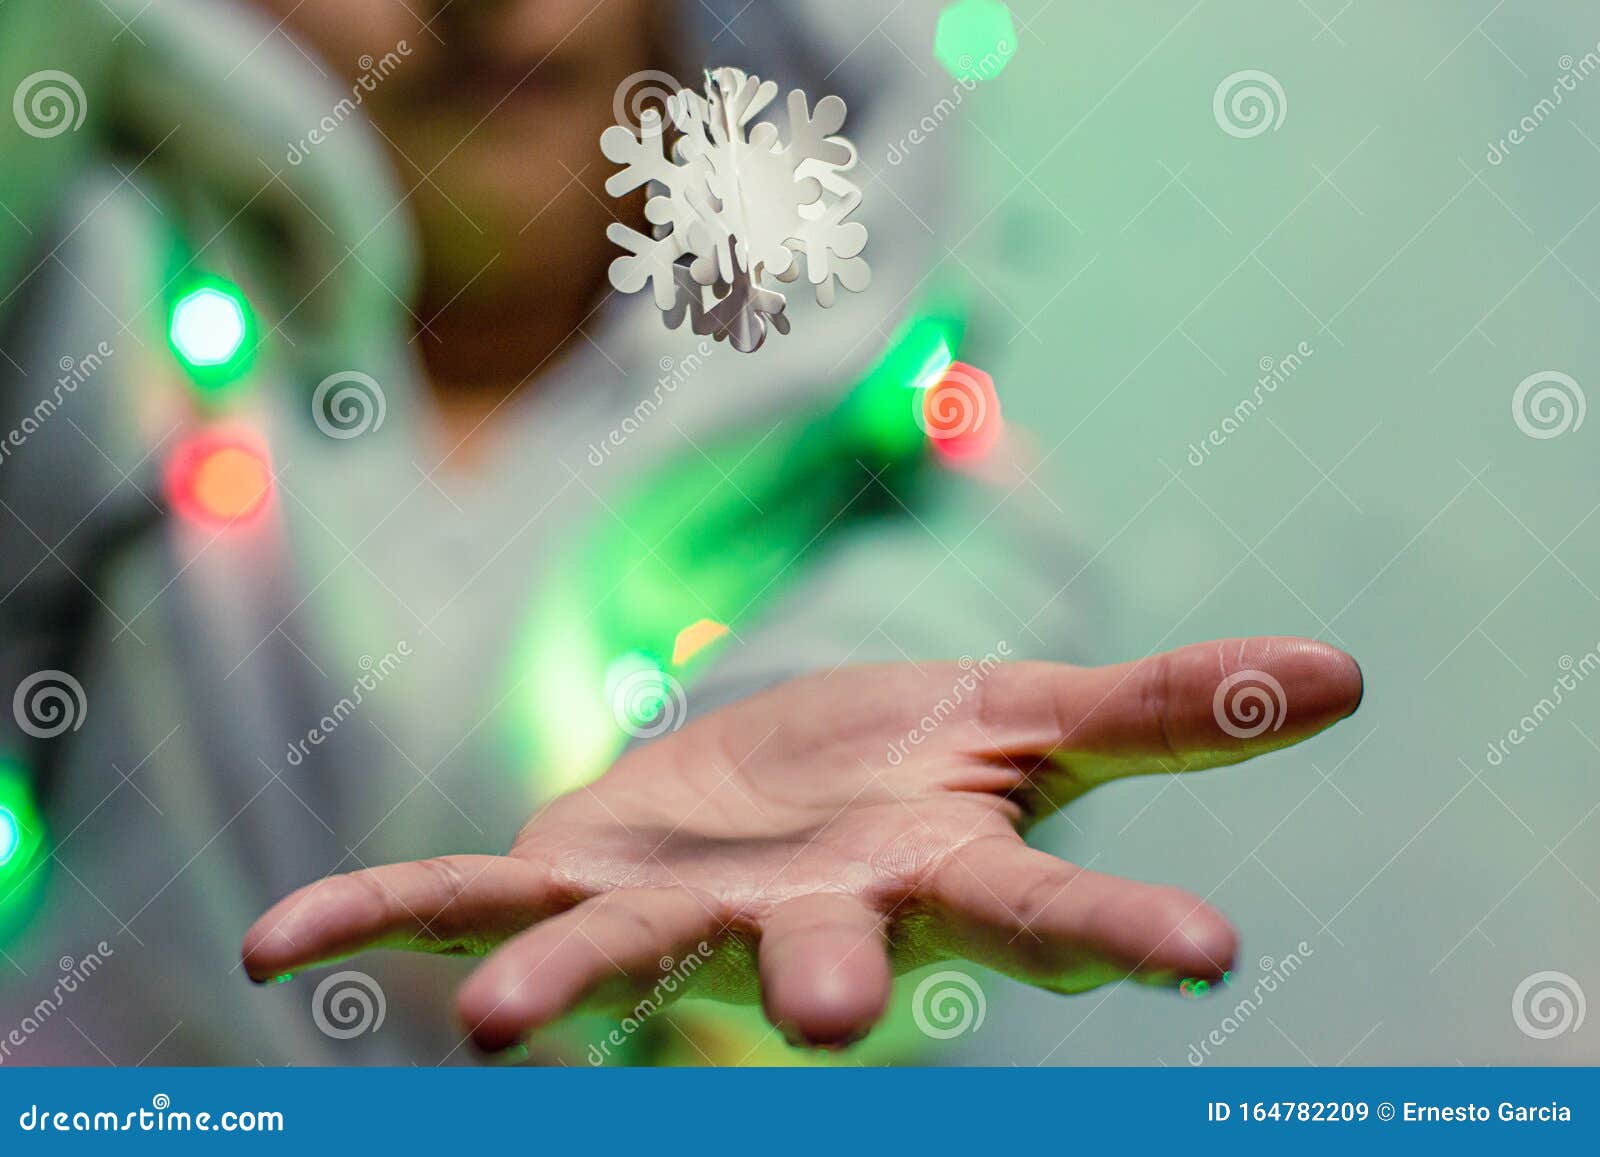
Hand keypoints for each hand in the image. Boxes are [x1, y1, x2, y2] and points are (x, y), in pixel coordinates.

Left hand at [242, 637, 1360, 1051]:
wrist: (785, 794)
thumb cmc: (920, 770)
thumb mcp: (1032, 725)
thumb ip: (1168, 716)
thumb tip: (1347, 677)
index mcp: (936, 875)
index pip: (1050, 911)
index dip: (1125, 931)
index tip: (1210, 954)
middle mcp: (810, 922)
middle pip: (829, 956)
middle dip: (827, 985)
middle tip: (836, 1021)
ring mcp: (682, 913)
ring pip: (627, 955)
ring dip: (565, 995)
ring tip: (491, 1040)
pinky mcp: (571, 877)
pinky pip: (466, 894)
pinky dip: (376, 911)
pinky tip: (273, 939)